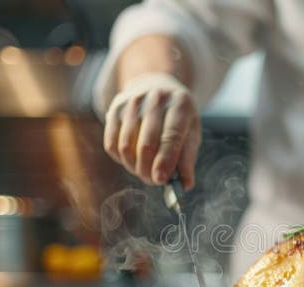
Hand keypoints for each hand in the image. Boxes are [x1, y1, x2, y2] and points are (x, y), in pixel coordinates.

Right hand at [103, 72, 200, 186]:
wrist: (157, 85)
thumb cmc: (178, 116)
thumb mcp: (191, 132)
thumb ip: (188, 158)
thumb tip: (185, 185)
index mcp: (179, 104)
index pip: (170, 136)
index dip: (165, 160)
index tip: (161, 180)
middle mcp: (155, 99)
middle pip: (146, 144)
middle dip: (148, 170)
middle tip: (154, 182)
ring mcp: (132, 102)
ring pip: (126, 146)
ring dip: (134, 167)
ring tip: (144, 171)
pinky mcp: (115, 108)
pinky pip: (111, 144)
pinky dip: (121, 159)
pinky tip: (132, 160)